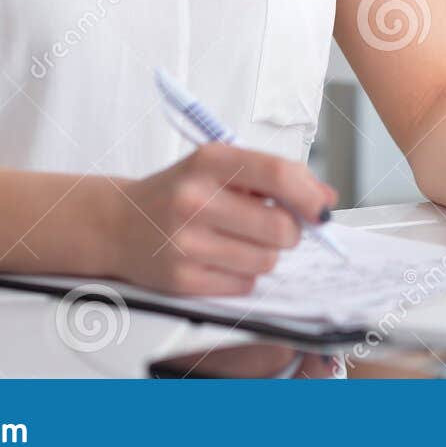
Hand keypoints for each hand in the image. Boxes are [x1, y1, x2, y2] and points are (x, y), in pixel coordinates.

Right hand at [112, 142, 336, 295]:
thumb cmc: (180, 192)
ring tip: (239, 241)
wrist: (119, 223)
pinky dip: (243, 276)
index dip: (310, 196)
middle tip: (275, 227)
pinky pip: (244, 286)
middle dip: (290, 232)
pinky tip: (221, 259)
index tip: (322, 211)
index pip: (278, 175)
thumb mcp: (223, 168)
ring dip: (265, 255)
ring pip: (266, 261)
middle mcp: (195, 199)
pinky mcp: (181, 279)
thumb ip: (276, 178)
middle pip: (280, 228)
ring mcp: (185, 242)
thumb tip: (326, 200)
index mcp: (211, 161)